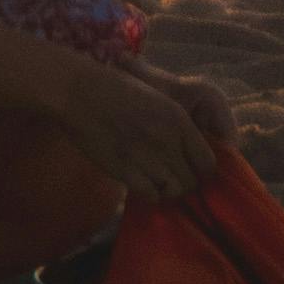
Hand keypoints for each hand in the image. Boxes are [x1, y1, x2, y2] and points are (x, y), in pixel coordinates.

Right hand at [48, 54, 222, 202]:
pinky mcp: (126, 171)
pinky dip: (148, 192)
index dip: (200, 169)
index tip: (189, 168)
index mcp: (178, 119)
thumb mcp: (154, 97)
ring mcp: (147, 157)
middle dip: (183, 181)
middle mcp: (167, 140)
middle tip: (168, 175)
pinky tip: (139, 180)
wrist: (76, 91)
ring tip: (154, 179)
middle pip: (191, 181)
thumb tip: (188, 151)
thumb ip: (175, 125)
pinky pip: (151, 195)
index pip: (208, 162)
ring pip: (174, 191)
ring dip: (166, 189)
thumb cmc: (113, 89)